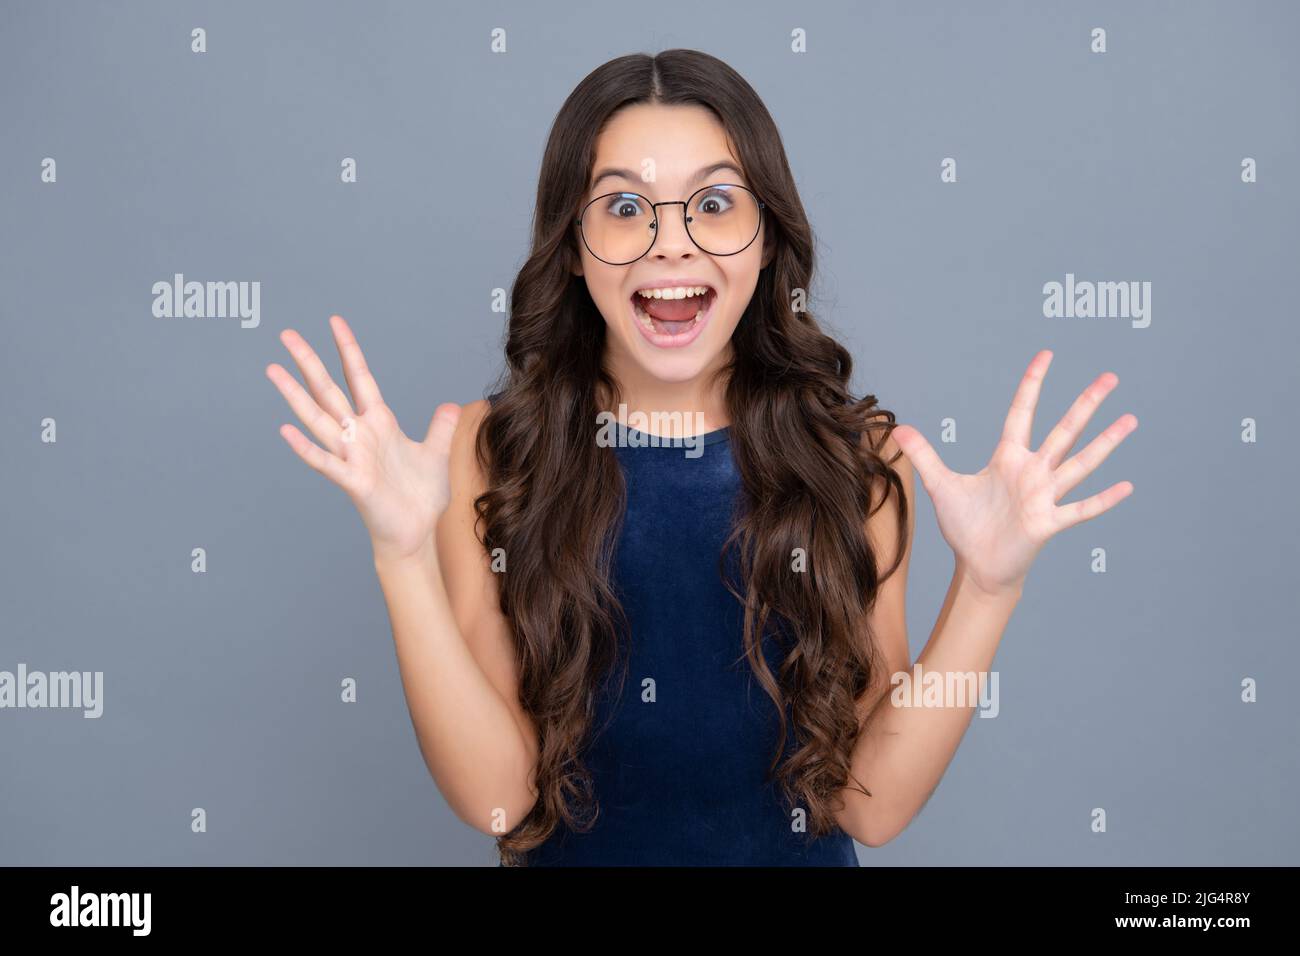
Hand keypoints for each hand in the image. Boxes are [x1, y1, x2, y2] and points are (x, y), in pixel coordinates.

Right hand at [265, 314, 460, 563]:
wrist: (416, 533)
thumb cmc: (420, 498)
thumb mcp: (436, 454)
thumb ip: (439, 428)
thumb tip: (451, 406)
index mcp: (379, 424)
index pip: (360, 378)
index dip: (348, 350)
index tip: (335, 321)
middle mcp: (360, 436)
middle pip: (330, 390)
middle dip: (309, 362)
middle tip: (286, 334)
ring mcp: (353, 457)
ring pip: (319, 419)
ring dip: (296, 396)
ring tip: (274, 370)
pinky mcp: (354, 482)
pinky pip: (326, 462)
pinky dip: (306, 448)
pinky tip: (286, 431)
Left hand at [889, 350, 1136, 597]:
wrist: (978, 566)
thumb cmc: (966, 527)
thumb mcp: (941, 485)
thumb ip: (924, 456)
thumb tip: (898, 428)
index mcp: (1009, 459)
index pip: (1022, 413)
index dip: (1033, 384)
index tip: (1046, 355)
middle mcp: (1033, 472)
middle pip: (1064, 430)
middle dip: (1086, 404)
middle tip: (1110, 377)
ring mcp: (1044, 496)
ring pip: (1080, 463)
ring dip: (1105, 443)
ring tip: (1130, 419)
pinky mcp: (1048, 523)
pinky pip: (1080, 509)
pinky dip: (1103, 500)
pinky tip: (1127, 486)